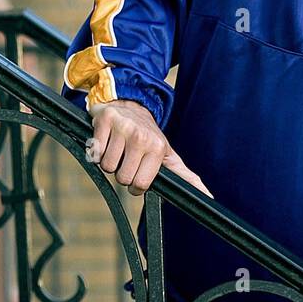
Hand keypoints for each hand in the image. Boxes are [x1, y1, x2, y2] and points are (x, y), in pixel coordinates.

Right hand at [87, 100, 212, 197]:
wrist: (130, 105)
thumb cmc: (148, 135)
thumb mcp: (169, 155)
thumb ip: (187, 178)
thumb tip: (208, 197)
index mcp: (157, 147)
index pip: (139, 185)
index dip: (136, 184)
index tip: (138, 171)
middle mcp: (141, 136)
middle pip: (121, 178)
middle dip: (122, 172)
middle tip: (127, 157)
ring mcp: (122, 127)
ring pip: (106, 166)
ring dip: (109, 161)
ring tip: (118, 147)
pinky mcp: (105, 120)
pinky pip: (94, 151)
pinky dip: (96, 149)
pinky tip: (106, 140)